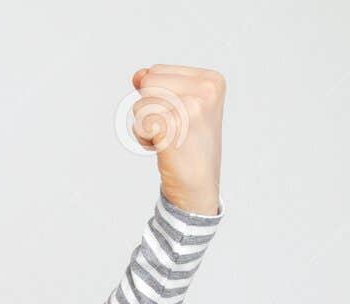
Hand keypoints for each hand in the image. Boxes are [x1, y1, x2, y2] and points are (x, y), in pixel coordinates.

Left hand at [127, 64, 224, 215]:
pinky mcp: (175, 125)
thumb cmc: (188, 147)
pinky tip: (162, 148)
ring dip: (145, 125)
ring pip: (140, 102)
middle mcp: (206, 89)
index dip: (156, 97)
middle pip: (147, 82)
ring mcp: (192, 106)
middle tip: (170, 129)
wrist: (198, 186)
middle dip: (148, 108)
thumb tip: (138, 74)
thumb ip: (158, 85)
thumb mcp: (179, 107)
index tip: (177, 117)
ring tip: (168, 139)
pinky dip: (143, 138)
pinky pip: (140, 122)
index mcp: (211, 79)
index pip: (156, 71)